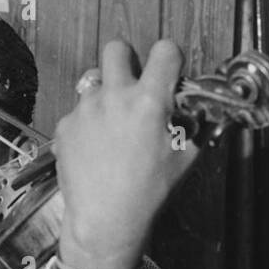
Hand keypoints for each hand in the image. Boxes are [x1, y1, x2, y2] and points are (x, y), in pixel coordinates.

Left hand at [54, 39, 199, 268]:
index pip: (164, 50)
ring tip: (112, 125)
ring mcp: (85, 110)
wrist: (105, 220)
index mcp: (149, 100)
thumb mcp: (186, 158)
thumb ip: (196, 125)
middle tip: (133, 83)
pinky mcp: (64, 126)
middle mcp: (114, 97)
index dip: (169, 58)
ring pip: (94, 82)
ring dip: (105, 94)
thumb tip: (204, 108)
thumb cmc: (149, 192)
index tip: (168, 71)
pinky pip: (77, 112)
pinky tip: (95, 148)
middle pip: (117, 48)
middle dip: (127, 60)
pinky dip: (87, 123)